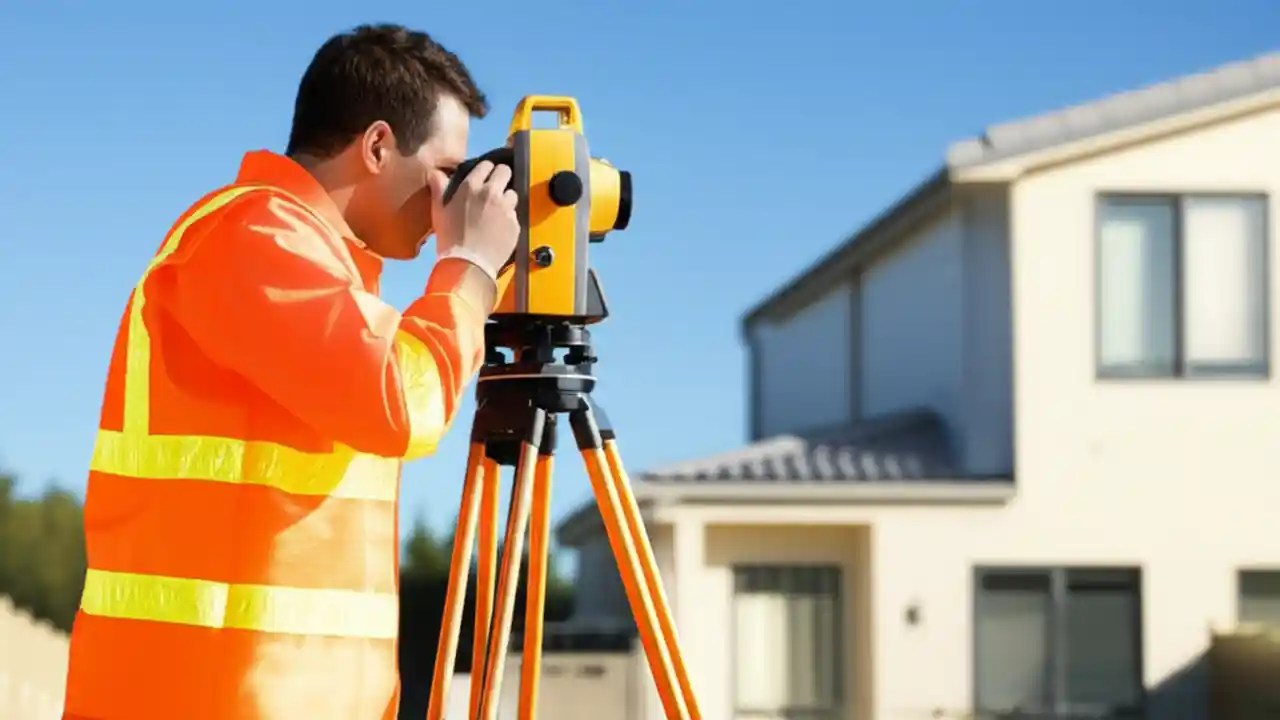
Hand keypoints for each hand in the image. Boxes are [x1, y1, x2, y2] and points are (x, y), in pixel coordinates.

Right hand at [427, 160, 518, 280]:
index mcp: (471, 186)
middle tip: (495, 188)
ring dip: (506, 199)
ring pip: (512, 193)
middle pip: (505, 172)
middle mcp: (490, 192)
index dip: (486, 171)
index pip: (486, 165)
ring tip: (496, 211)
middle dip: (501, 177)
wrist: (467, 263)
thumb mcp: (439, 210)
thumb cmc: (450, 238)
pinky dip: (509, 219)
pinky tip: (499, 228)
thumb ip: (439, 187)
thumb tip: (435, 173)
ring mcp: (505, 207)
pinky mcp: (515, 223)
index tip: (484, 177)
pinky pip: (515, 215)